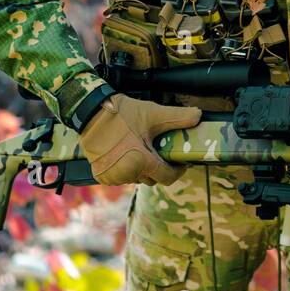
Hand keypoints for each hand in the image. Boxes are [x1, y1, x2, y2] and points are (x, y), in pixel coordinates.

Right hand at [79, 94, 201, 185]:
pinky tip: (127, 154)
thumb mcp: (152, 114)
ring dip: (141, 168)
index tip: (180, 162)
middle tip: (157, 150)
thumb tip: (199, 115)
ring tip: (141, 149)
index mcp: (141, 162)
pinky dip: (126, 169)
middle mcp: (126, 174)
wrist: (90, 112)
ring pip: (136, 178)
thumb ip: (178, 117)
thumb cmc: (122, 114)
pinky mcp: (101, 176)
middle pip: (152, 178)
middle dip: (158, 167)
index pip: (167, 177)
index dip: (177, 170)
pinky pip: (121, 177)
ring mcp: (112, 177)